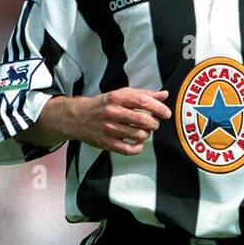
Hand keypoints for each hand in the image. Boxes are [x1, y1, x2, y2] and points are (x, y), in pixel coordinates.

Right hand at [54, 88, 170, 155]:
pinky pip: (129, 149)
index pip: (143, 101)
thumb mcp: (121, 94)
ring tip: (143, 131)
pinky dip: (138, 147)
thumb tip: (164, 95)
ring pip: (139, 135)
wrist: (77, 117)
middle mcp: (113, 112)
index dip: (159, 108)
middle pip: (143, 120)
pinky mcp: (106, 143)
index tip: (166, 113)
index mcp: (117, 97)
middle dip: (154, 124)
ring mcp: (109, 129)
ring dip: (146, 134)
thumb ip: (143, 94)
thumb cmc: (103, 105)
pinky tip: (138, 143)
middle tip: (154, 124)